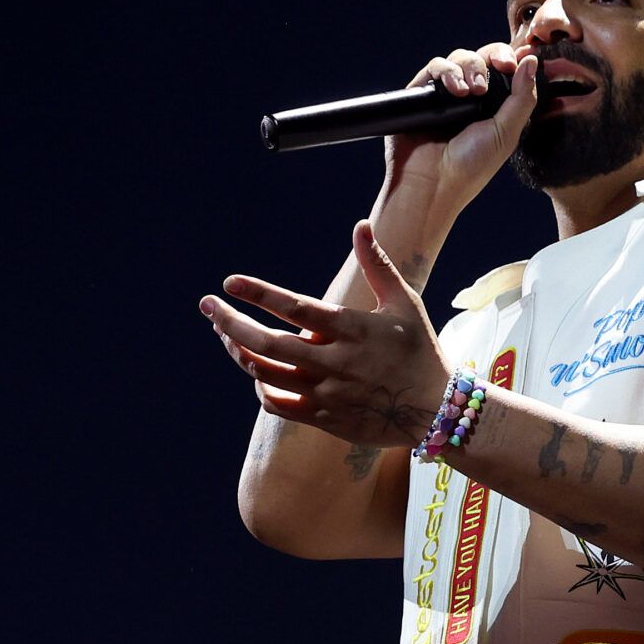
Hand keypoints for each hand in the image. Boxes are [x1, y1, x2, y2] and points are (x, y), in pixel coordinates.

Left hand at [202, 223, 451, 445]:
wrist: (436, 410)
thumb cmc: (419, 350)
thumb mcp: (403, 303)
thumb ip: (378, 265)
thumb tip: (360, 225)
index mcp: (351, 330)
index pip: (296, 308)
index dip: (259, 294)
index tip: (229, 282)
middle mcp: (334, 363)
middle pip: (268, 344)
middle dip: (230, 324)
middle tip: (207, 306)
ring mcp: (326, 394)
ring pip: (266, 374)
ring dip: (240, 352)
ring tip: (225, 334)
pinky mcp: (324, 418)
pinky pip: (278, 404)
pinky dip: (261, 387)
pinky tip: (256, 370)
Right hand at [378, 44, 539, 220]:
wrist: (432, 184)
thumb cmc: (470, 167)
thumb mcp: (506, 133)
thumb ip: (522, 97)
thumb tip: (531, 60)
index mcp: (493, 105)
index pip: (504, 68)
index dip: (510, 57)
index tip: (517, 59)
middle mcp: (470, 96)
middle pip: (483, 57)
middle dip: (492, 58)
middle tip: (499, 69)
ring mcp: (445, 94)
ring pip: (460, 57)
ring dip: (470, 66)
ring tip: (471, 90)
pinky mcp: (422, 93)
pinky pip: (436, 66)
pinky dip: (447, 71)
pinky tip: (455, 90)